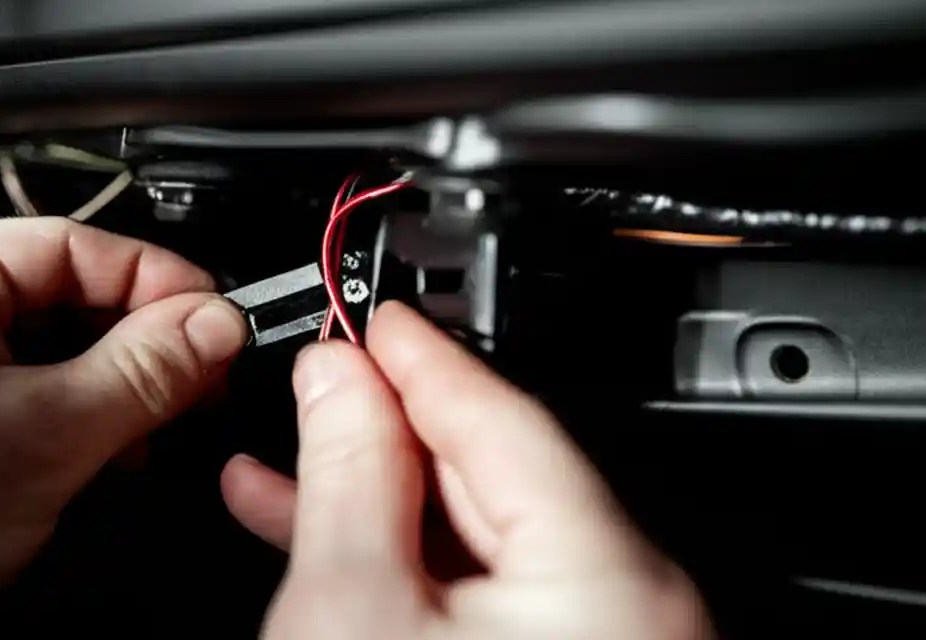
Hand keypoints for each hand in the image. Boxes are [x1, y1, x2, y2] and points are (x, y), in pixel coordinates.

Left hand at [0, 218, 247, 628]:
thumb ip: (142, 374)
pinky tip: (81, 455)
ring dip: (99, 390)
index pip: (86, 246)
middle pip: (67, 296)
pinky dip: (54, 416)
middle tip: (191, 392)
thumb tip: (214, 325)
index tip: (220, 328)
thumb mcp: (40, 438)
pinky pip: (5, 385)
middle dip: (137, 349)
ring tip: (131, 441)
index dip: (167, 286)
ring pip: (41, 347)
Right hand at [221, 302, 710, 639]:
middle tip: (324, 381)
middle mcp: (634, 608)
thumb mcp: (351, 606)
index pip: (504, 416)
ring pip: (481, 541)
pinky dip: (412, 569)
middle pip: (496, 472)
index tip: (370, 317)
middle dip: (388, 426)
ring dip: (381, 503)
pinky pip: (487, 598)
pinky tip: (332, 551)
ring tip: (291, 474)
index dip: (419, 356)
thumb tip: (338, 383)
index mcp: (612, 577)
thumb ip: (348, 474)